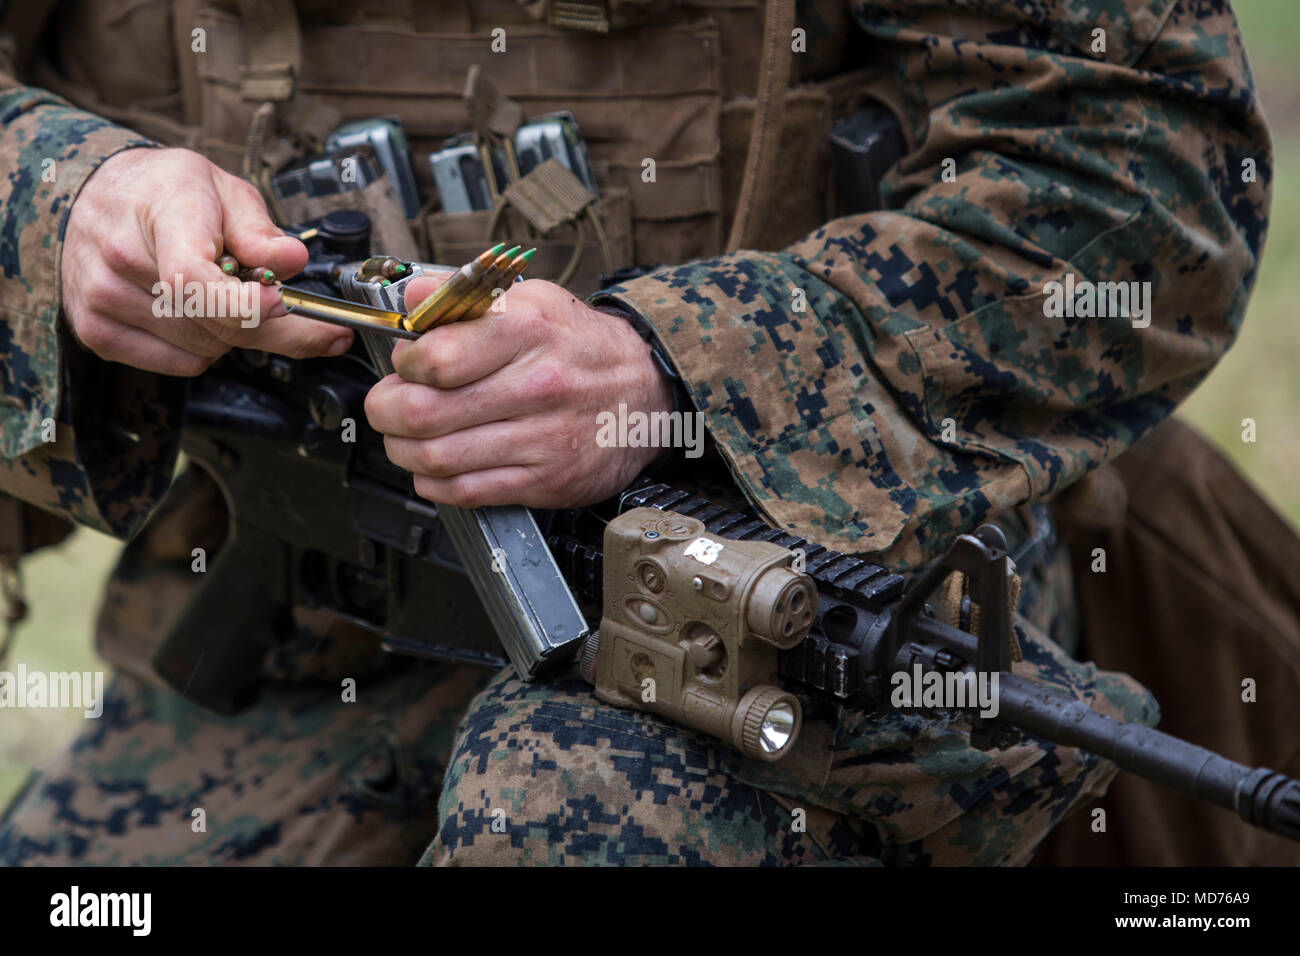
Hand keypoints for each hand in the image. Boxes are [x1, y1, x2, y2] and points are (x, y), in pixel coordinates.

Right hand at [60, 147, 351, 375]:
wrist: (99, 196)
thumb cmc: (167, 193)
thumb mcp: (225, 191)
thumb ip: (260, 230)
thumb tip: (291, 260)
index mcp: (161, 214)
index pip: (195, 278)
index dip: (246, 303)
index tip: (280, 301)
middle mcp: (122, 258)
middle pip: (215, 323)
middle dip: (262, 318)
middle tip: (279, 299)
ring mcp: (101, 299)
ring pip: (205, 349)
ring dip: (230, 330)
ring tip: (217, 290)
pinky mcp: (97, 332)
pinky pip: (182, 363)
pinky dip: (203, 346)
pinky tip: (193, 311)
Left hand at [364, 278, 674, 508]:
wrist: (648, 393)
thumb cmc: (582, 347)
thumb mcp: (533, 300)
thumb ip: (465, 297)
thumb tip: (410, 295)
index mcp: (528, 331)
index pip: (434, 358)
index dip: (403, 363)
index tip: (405, 363)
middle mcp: (536, 386)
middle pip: (423, 413)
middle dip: (386, 411)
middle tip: (388, 405)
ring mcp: (542, 439)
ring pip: (436, 458)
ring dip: (403, 449)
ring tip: (406, 436)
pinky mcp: (545, 481)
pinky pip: (466, 492)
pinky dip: (434, 482)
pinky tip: (436, 466)